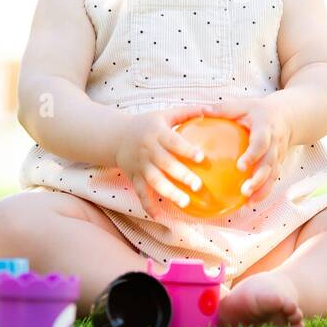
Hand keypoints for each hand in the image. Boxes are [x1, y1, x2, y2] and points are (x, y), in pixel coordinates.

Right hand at [113, 103, 212, 218]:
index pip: (174, 142)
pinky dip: (149, 206)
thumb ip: (186, 112)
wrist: (117, 136)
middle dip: (181, 175)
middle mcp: (148, 150)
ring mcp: (140, 166)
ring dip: (169, 192)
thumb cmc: (147, 125)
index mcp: (157, 134)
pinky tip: (160, 217)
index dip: (187, 150)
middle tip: (198, 185)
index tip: (202, 157)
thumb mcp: (164, 114)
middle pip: (165, 164)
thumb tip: (210, 108)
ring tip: (184, 202)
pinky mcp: (134, 178)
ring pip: (154, 181)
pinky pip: (141, 194)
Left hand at [201, 95, 291, 203]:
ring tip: (249, 202)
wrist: (287, 117)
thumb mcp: (243, 105)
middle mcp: (275, 144)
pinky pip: (272, 181)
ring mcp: (278, 156)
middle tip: (245, 190)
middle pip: (269, 164)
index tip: (241, 166)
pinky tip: (249, 203)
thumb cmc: (259, 111)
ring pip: (272, 176)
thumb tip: (200, 111)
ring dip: (262, 190)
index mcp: (266, 128)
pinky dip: (263, 193)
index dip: (253, 155)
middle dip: (259, 179)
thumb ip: (223, 109)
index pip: (261, 143)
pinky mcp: (278, 165)